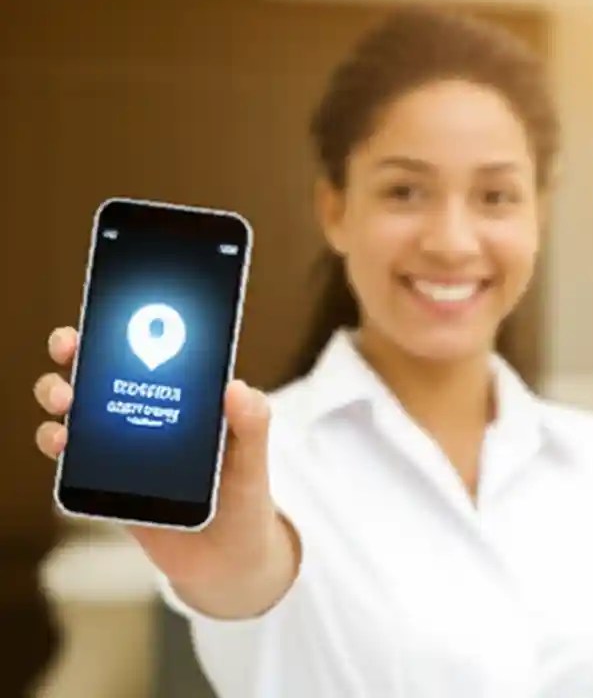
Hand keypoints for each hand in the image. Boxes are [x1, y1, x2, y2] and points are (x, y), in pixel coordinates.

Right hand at [33, 326, 299, 618]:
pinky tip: (60, 443)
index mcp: (185, 398)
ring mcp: (121, 448)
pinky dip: (57, 444)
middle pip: (101, 372)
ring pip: (77, 411)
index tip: (105, 313)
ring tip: (66, 402)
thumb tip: (237, 388)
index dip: (124, 328)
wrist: (228, 560)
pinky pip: (72, 458)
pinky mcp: (106, 483)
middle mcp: (147, 414)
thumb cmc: (245, 498)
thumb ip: (252, 425)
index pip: (151, 350)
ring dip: (60, 396)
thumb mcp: (254, 460)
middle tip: (69, 350)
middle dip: (77, 353)